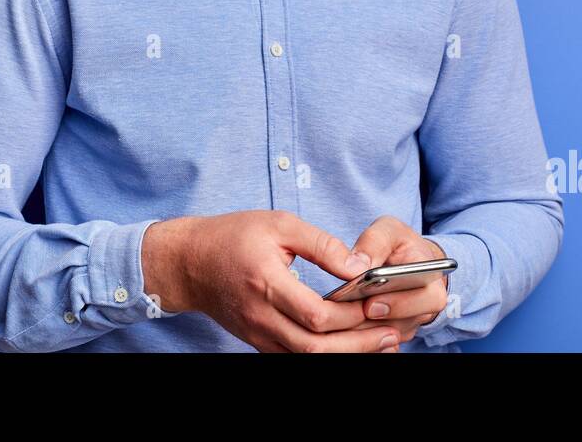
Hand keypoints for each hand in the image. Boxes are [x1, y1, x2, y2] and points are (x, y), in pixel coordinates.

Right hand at [141, 211, 402, 352]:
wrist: (190, 263)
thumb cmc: (234, 236)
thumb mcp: (279, 224)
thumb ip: (321, 244)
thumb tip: (359, 266)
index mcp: (266, 283)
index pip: (315, 315)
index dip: (350, 315)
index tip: (377, 303)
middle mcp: (261, 316)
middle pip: (314, 347)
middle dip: (358, 344)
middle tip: (392, 334)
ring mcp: (258, 334)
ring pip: (306, 358)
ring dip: (346, 354)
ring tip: (381, 344)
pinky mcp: (258, 341)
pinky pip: (295, 357)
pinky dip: (325, 355)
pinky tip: (350, 346)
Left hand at [341, 215, 449, 351]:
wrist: (404, 260)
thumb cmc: (398, 244)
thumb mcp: (389, 230)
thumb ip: (375, 241)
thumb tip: (356, 264)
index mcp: (432, 280)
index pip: (429, 300)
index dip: (400, 305)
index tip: (371, 303)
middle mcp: (424, 307)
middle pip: (404, 324)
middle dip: (374, 320)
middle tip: (349, 311)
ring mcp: (408, 323)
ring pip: (386, 336)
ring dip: (361, 327)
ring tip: (337, 316)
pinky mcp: (392, 333)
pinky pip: (375, 341)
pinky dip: (357, 332)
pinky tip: (339, 322)